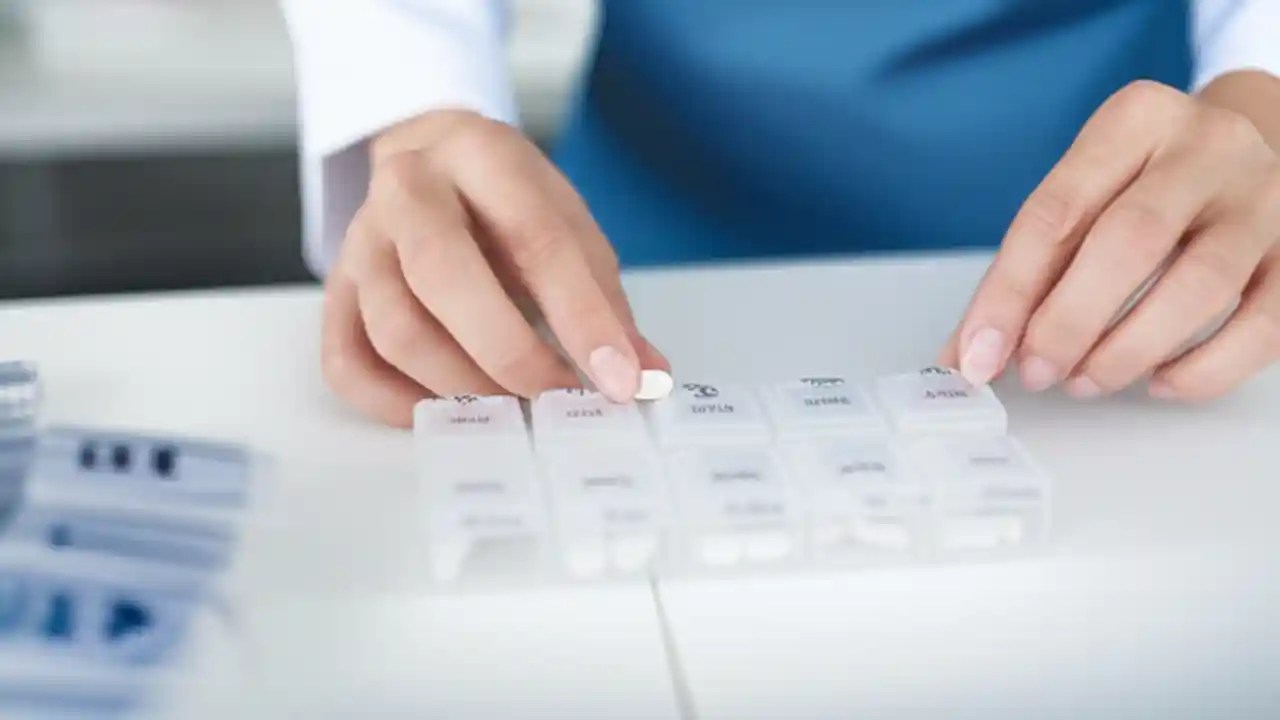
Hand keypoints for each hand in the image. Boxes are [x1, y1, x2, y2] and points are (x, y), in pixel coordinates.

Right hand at [322, 110, 667, 426]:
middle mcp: (406, 187)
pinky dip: (395, 404)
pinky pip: (346, 361)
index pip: (535, 237)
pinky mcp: (334, 291)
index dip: (582, 318)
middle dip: (509, 353)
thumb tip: (644, 377)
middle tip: (555, 398)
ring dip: (461, 385)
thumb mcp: (569, 228)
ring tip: (512, 409)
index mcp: (480, 154)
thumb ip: (604, 301)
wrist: (429, 163)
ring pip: (393, 327)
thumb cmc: (507, 205)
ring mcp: (360, 240)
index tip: (620, 380)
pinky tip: (447, 414)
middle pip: (442, 273)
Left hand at [940, 77, 1279, 400]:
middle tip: (1038, 372)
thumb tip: (969, 355)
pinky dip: (1204, 368)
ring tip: (1086, 381)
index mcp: (1134, 121)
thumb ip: (1024, 274)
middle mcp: (1206, 148)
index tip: (978, 354)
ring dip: (1131, 349)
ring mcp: (1265, 199)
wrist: (1251, 151)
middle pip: (1130, 240)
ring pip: (1202, 285)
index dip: (1010, 292)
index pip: (1056, 210)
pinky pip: (1263, 324)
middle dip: (1070, 321)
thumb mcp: (1081, 198)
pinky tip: (1159, 382)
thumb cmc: (1146, 185)